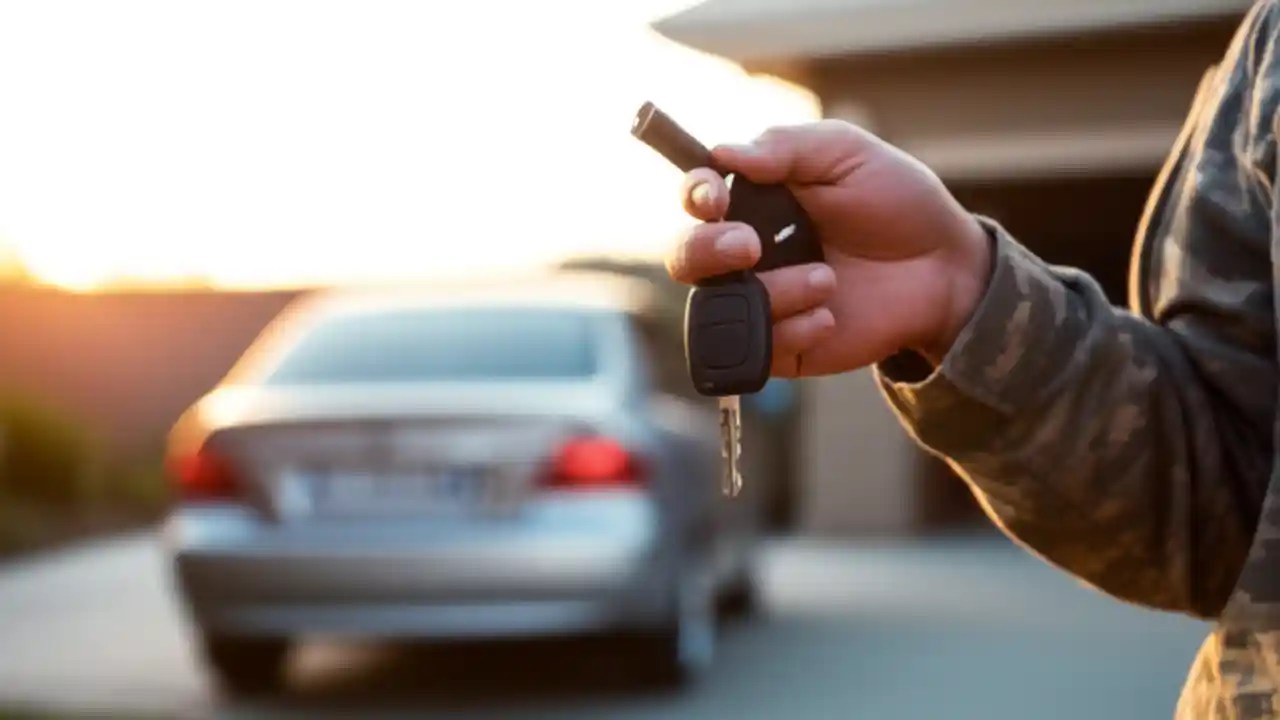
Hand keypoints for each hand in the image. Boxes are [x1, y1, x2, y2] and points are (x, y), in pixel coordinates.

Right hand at [666, 119, 992, 376]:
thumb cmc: (896, 202)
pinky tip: (830, 315)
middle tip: (750, 248)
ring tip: (827, 280)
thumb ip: (786, 146)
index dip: (694, 195)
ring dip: (770, 293)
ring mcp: (762, 299)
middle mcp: (746, 251)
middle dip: (706, 251)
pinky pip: (759, 347)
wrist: (943, 267)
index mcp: (754, 198)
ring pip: (718, 307)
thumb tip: (723, 153)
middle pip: (685, 257)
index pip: (696, 196)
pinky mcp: (782, 345)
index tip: (714, 198)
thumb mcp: (846, 153)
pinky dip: (794, 329)